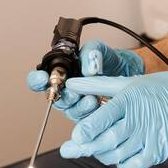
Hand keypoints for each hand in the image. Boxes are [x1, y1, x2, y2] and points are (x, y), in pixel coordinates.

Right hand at [26, 41, 144, 122]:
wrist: (130, 71)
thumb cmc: (108, 60)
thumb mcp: (99, 49)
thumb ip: (91, 53)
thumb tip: (88, 70)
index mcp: (61, 72)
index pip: (40, 78)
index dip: (37, 80)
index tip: (42, 78)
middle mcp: (65, 89)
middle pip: (53, 97)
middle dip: (62, 96)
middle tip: (71, 92)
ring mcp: (76, 103)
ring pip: (69, 110)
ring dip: (78, 105)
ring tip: (90, 99)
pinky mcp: (89, 114)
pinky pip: (84, 118)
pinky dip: (90, 111)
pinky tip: (97, 104)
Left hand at [60, 70, 167, 167]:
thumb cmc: (161, 89)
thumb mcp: (128, 82)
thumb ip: (97, 86)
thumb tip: (72, 85)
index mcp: (131, 99)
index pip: (104, 118)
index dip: (87, 130)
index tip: (75, 137)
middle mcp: (140, 120)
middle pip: (107, 140)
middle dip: (87, 147)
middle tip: (74, 148)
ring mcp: (149, 138)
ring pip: (116, 155)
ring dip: (102, 154)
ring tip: (99, 146)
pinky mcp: (157, 153)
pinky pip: (131, 166)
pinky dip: (121, 164)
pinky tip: (120, 154)